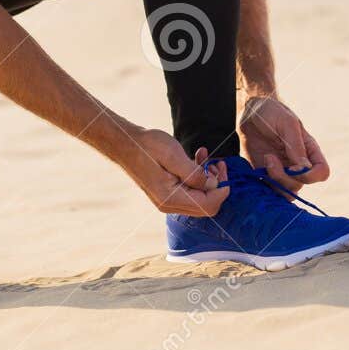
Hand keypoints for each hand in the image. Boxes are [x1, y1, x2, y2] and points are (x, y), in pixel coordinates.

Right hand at [114, 127, 229, 216]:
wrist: (125, 144)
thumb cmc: (147, 146)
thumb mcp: (173, 155)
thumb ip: (194, 173)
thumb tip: (212, 184)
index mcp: (171, 199)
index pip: (208, 205)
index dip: (222, 189)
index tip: (223, 168)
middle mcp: (170, 205)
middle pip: (206, 204)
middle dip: (216, 183)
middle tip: (217, 162)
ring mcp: (168, 200)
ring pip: (199, 196)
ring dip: (207, 177)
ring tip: (205, 156)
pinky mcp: (168, 193)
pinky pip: (190, 190)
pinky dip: (197, 175)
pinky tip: (197, 157)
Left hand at [240, 95, 328, 188]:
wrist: (250, 113)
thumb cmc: (272, 112)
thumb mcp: (287, 123)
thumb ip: (296, 146)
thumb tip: (304, 169)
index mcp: (309, 150)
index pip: (322, 172)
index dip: (310, 176)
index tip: (292, 167)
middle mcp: (298, 164)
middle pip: (301, 184)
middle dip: (284, 177)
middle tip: (269, 158)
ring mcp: (282, 171)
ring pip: (286, 192)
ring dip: (274, 181)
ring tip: (265, 160)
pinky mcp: (266, 175)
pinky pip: (270, 190)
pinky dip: (264, 186)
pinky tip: (257, 170)